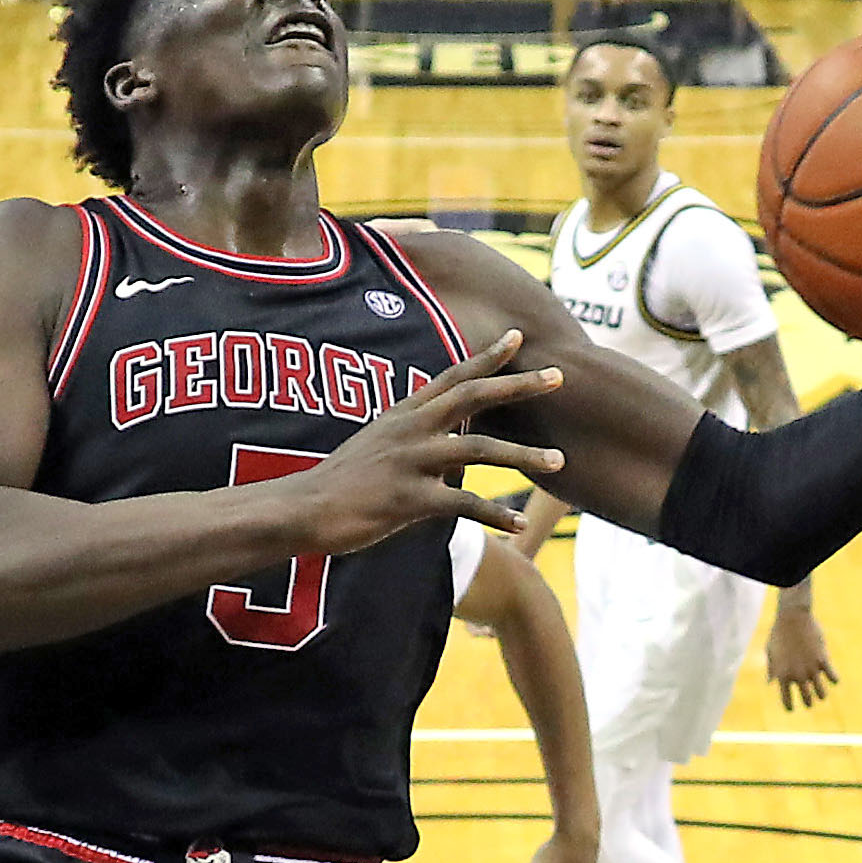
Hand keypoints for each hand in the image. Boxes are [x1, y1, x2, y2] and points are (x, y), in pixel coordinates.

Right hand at [293, 333, 567, 558]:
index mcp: (403, 415)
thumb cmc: (338, 483)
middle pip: (473, 396)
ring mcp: (410, 462)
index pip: (451, 376)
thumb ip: (409, 435)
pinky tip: (518, 525)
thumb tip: (439, 435)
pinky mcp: (408, 499)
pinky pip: (463, 504)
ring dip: (523, 456)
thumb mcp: (374, 444)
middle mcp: (410, 430)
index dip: (486, 356)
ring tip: (559, 462)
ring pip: (479, 450)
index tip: (518, 337)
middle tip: (559, 376)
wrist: (302, 509)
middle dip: (519, 386)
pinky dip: (495, 515)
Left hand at [766, 606, 837, 707]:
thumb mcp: (771, 652)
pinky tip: (832, 678)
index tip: (791, 710)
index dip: (789, 707)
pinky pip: (833, 676)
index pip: (786, 699)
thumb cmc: (778, 633)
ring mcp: (811, 668)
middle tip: (808, 703)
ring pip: (821, 692)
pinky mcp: (823, 659)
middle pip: (807, 699)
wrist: (792, 618)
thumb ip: (772, 669)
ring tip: (821, 695)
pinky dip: (834, 679)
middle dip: (808, 703)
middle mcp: (797, 675)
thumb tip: (770, 682)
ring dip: (821, 695)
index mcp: (782, 675)